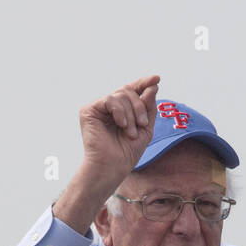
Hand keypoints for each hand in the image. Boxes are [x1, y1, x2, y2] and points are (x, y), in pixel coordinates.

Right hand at [76, 75, 160, 190]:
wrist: (112, 167)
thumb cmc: (127, 153)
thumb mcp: (145, 128)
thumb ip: (149, 107)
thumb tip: (153, 86)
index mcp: (121, 111)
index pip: (132, 91)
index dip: (144, 83)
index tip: (157, 78)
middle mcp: (109, 108)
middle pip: (129, 91)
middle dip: (140, 106)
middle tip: (143, 124)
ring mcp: (98, 109)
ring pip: (121, 95)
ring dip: (131, 114)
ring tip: (130, 132)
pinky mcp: (88, 111)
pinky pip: (109, 99)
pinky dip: (119, 111)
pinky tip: (121, 124)